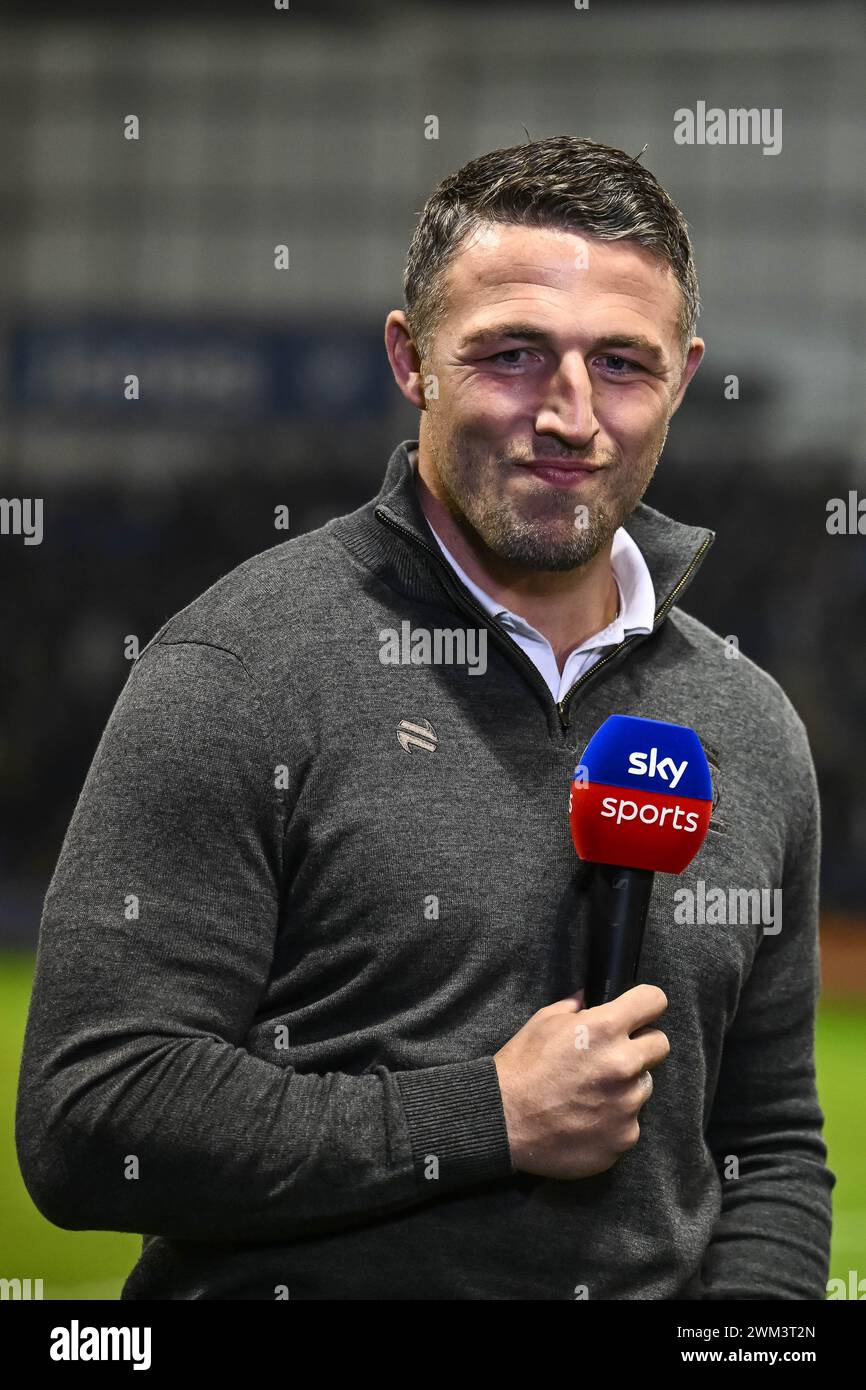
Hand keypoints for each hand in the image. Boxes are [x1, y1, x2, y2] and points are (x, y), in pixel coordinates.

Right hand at [493, 984, 669, 1178]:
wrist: (502, 1121)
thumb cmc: (520, 1068)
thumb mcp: (542, 1022)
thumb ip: (574, 1007)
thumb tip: (589, 1000)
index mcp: (606, 1029)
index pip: (654, 1001)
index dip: (645, 1004)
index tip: (639, 1012)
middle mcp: (624, 1065)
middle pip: (660, 1045)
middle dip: (640, 1046)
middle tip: (611, 1056)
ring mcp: (627, 1105)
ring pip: (644, 1086)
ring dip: (626, 1085)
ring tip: (591, 1093)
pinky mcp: (624, 1137)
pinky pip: (630, 1122)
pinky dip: (614, 1120)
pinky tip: (586, 1119)